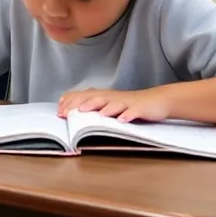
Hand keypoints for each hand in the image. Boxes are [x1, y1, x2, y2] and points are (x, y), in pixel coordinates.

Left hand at [57, 87, 171, 122]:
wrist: (156, 100)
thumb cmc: (129, 104)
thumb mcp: (108, 104)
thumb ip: (92, 106)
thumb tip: (71, 111)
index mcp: (103, 96)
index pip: (83, 96)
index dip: (70, 103)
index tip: (58, 112)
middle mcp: (112, 97)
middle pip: (94, 98)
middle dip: (80, 105)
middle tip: (67, 113)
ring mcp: (126, 102)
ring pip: (113, 103)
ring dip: (103, 107)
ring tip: (94, 113)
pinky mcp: (140, 109)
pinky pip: (133, 112)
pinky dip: (128, 115)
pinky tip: (122, 120)